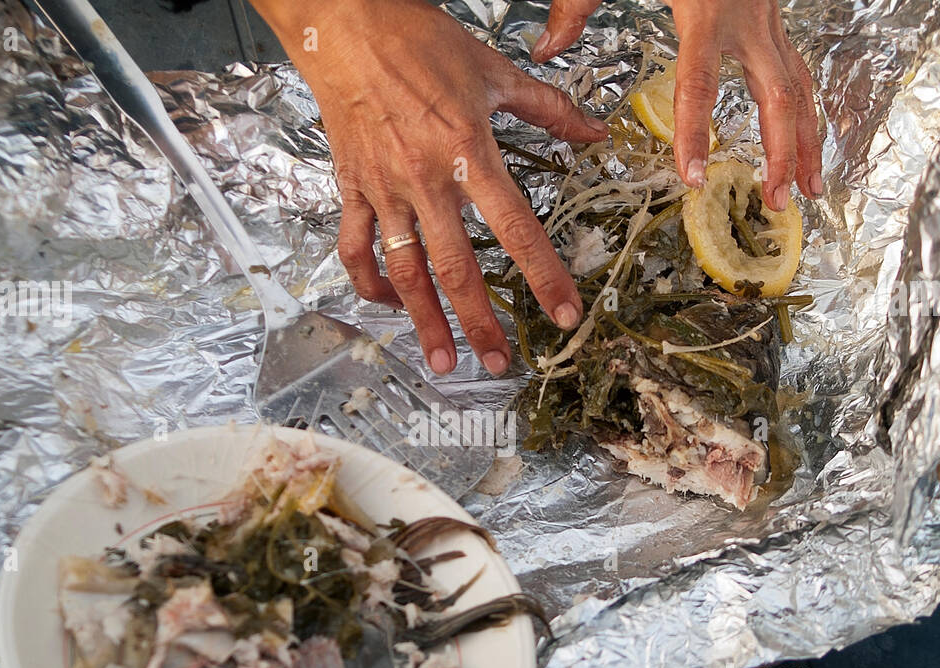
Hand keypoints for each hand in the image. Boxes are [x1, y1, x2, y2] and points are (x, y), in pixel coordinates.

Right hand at [250, 0, 609, 374]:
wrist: (346, 23)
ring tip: (443, 361)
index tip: (562, 312)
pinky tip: (389, 304)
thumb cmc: (417, 40)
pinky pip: (356, 248)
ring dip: (424, 322)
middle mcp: (424, 179)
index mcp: (467, 152)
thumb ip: (549, 107)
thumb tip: (593, 127)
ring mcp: (385, 189)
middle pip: (456, 268)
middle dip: (480, 323)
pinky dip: (370, 283)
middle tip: (499, 362)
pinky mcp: (354, 188)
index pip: (516, 228)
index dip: (543, 276)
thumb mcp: (493, 70)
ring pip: (404, 271)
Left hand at [533, 0, 822, 209]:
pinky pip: (797, 70)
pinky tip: (806, 145)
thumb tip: (546, 47)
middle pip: (774, 96)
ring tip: (808, 188)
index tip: (693, 175)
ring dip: (806, 140)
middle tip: (776, 199)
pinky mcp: (774, 18)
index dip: (697, 134)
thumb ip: (577, 4)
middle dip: (780, 151)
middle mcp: (747, 16)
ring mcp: (768, 17)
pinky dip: (805, 111)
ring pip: (799, 86)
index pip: (700, 84)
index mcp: (706, 9)